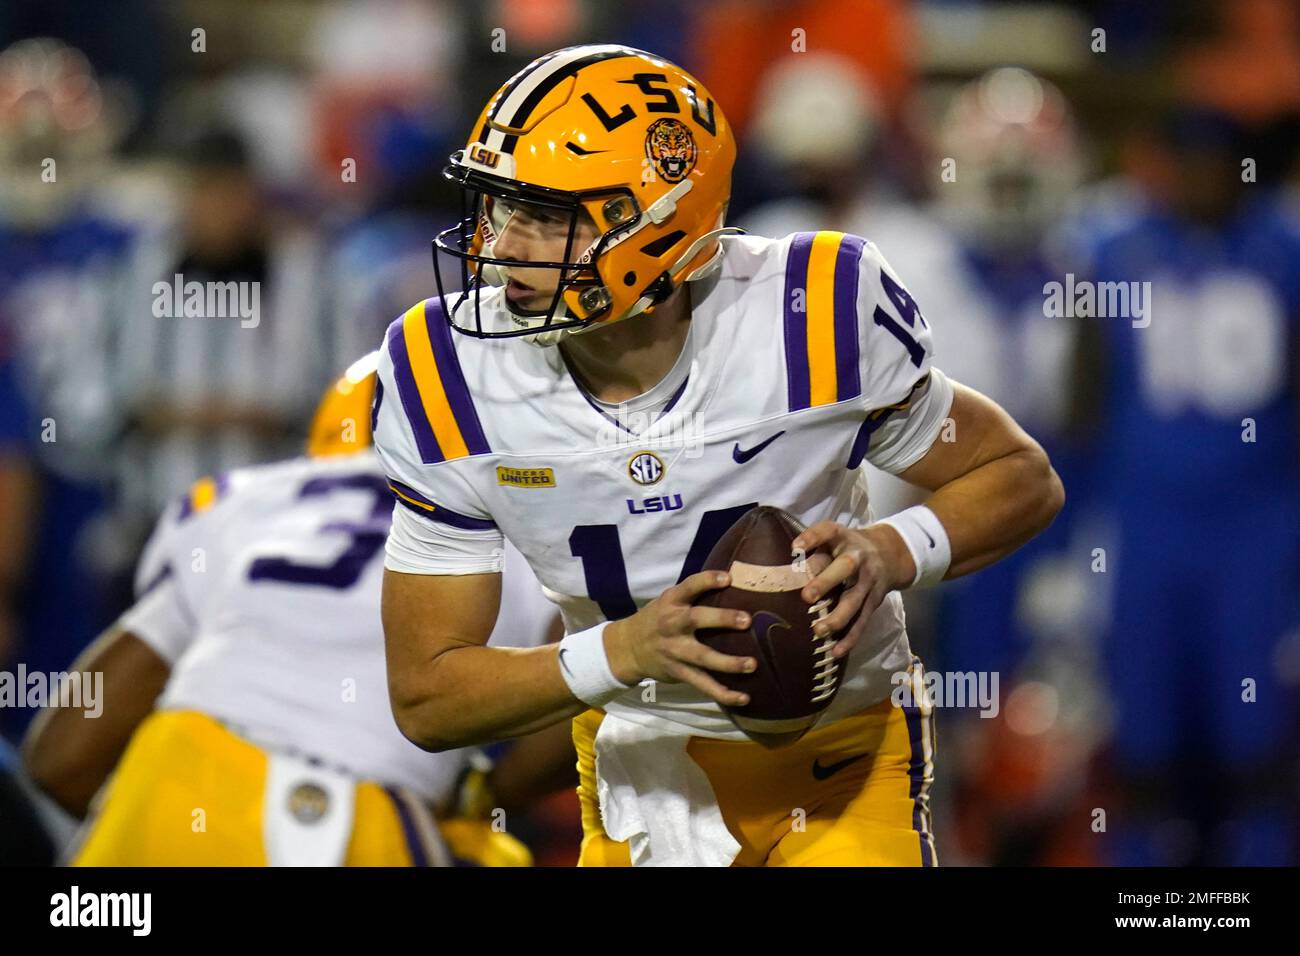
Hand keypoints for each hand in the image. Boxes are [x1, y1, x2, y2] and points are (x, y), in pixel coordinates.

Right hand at [603, 571, 755, 707]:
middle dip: (722, 619)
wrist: (626, 648)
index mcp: (671, 602)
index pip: (689, 586)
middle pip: (697, 620)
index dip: (708, 580)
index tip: (728, 578)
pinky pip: (703, 685)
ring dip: (728, 663)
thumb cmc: (657, 619)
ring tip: (752, 665)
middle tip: (747, 620)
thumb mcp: (668, 601)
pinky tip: (743, 698)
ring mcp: (675, 651)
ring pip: (703, 658)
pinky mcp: (679, 672)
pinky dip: (723, 693)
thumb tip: (736, 582)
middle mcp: (672, 625)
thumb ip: (693, 595)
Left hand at [791, 522, 916, 660]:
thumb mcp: (833, 539)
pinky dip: (849, 638)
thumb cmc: (847, 547)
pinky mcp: (874, 602)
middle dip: (826, 581)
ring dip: (837, 617)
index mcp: (843, 537)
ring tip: (818, 630)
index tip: (795, 547)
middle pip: (845, 567)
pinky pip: (862, 621)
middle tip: (806, 597)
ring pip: (855, 600)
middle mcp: (858, 557)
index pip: (828, 531)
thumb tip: (782, 567)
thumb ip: (812, 548)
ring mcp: (868, 581)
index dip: (812, 537)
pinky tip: (835, 652)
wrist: (889, 554)